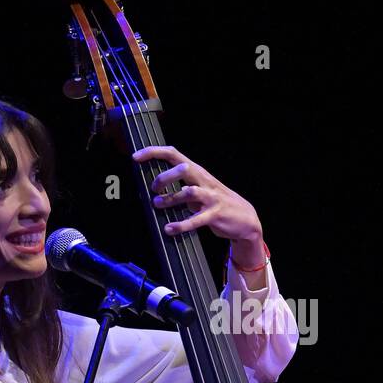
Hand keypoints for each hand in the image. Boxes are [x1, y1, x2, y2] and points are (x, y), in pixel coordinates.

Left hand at [132, 145, 265, 262]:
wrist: (246, 219)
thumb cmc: (216, 204)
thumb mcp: (199, 191)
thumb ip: (181, 188)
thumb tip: (155, 190)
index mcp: (198, 173)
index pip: (174, 154)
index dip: (154, 153)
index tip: (135, 157)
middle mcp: (204, 181)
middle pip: (183, 169)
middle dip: (164, 177)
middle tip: (154, 189)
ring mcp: (211, 198)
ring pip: (189, 192)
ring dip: (170, 199)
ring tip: (157, 204)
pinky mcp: (215, 215)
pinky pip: (196, 219)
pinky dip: (181, 225)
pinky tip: (169, 229)